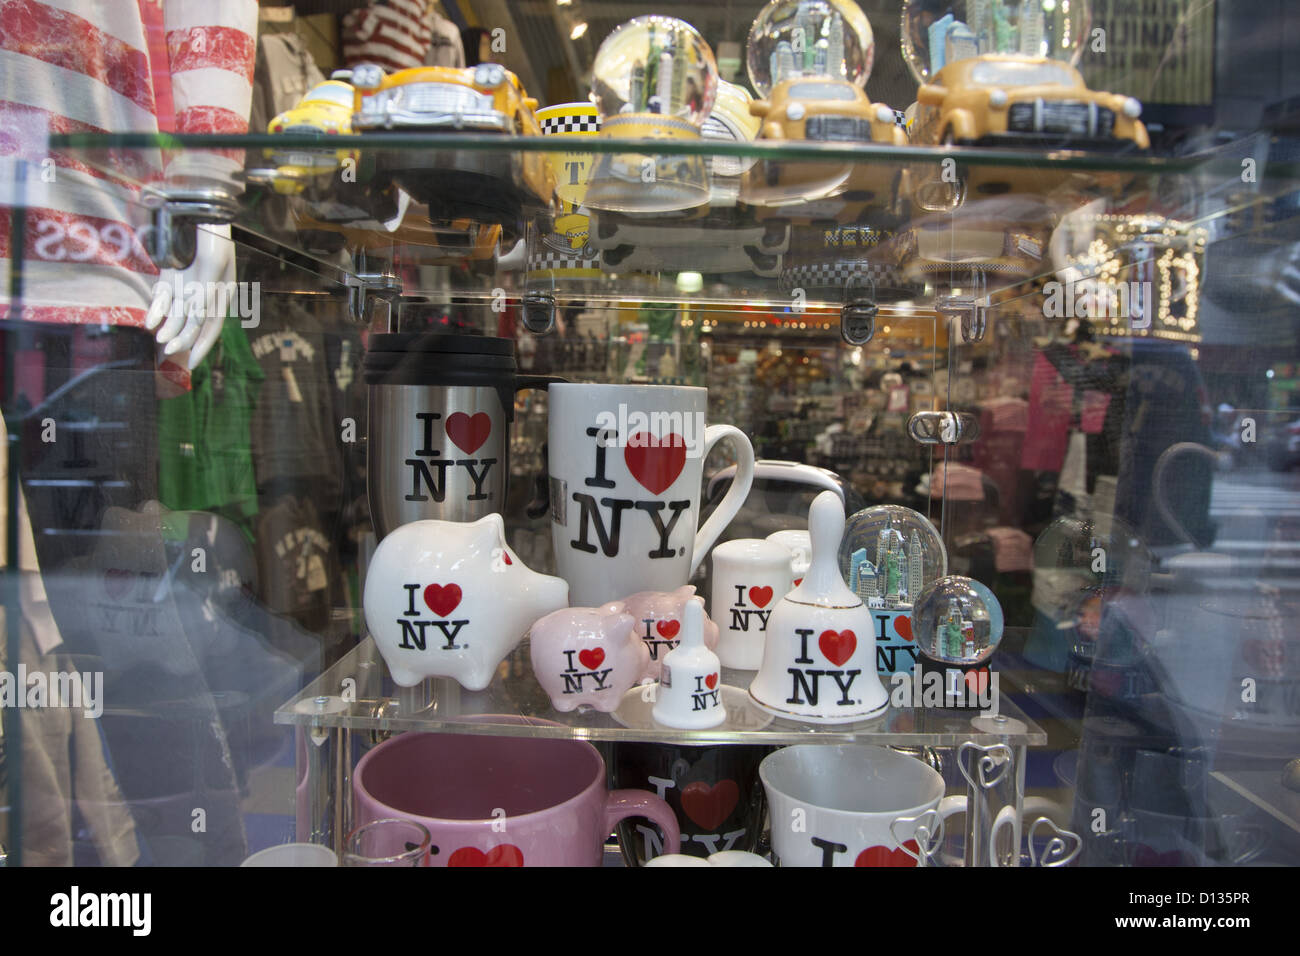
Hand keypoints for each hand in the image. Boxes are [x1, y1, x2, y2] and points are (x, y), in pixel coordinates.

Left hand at [144, 223, 235, 367]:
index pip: (212, 325)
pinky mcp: (170, 275)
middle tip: (169, 350)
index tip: (190, 361)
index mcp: (222, 292)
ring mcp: (187, 283)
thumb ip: (205, 294)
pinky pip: (163, 297)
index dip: (202, 345)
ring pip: (177, 313)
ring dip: (169, 326)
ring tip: (159, 337)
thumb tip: (195, 321)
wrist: (195, 208)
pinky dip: (156, 310)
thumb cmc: (211, 235)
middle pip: (193, 323)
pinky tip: (150, 321)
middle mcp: (205, 291)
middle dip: (182, 338)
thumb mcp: (213, 265)